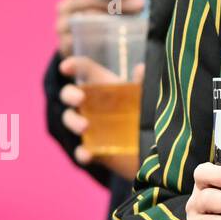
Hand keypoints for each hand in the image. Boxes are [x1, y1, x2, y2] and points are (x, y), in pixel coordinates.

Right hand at [55, 0, 145, 56]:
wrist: (97, 51)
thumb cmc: (111, 21)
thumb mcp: (118, 5)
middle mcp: (66, 5)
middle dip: (117, 1)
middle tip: (140, 5)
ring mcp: (62, 25)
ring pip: (86, 19)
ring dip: (112, 21)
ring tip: (132, 24)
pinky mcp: (64, 45)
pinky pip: (83, 40)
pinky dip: (101, 39)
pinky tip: (116, 41)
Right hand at [58, 58, 142, 180]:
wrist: (154, 148)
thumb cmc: (148, 114)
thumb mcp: (147, 97)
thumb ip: (144, 84)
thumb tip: (142, 68)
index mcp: (105, 87)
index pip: (86, 71)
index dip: (74, 66)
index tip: (66, 67)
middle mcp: (93, 105)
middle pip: (70, 94)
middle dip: (69, 94)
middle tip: (79, 98)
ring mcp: (90, 128)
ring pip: (70, 120)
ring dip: (73, 122)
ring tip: (85, 126)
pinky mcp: (94, 150)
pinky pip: (81, 151)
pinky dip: (81, 152)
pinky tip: (87, 153)